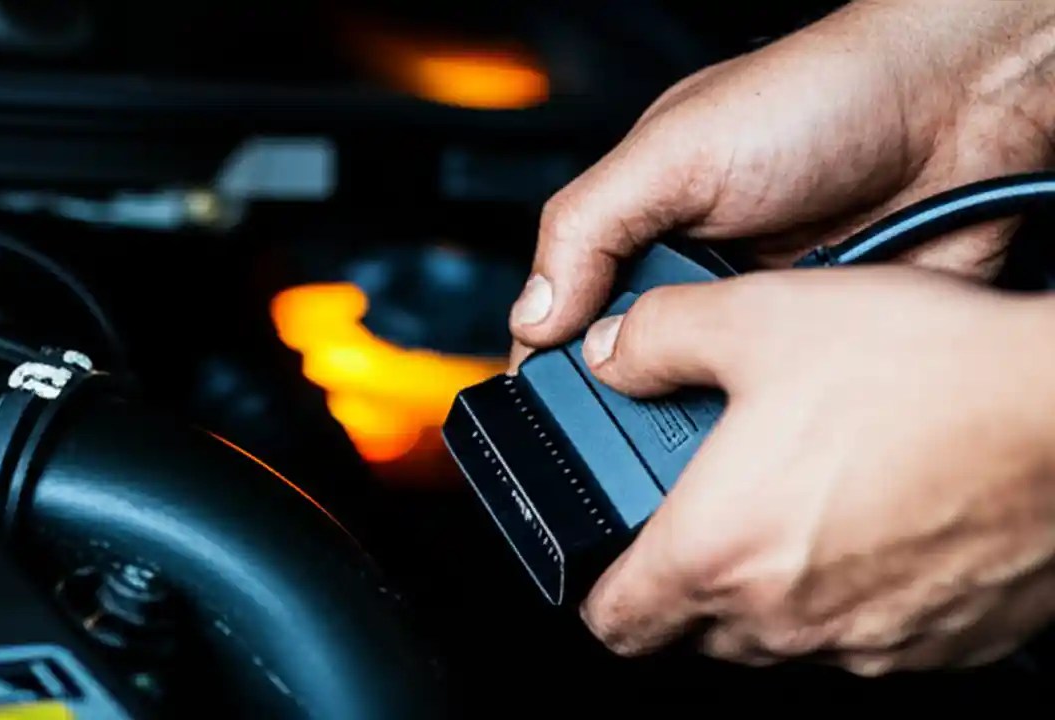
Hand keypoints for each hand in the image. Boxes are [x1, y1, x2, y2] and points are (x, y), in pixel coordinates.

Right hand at [509, 0, 1054, 369]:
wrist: (961, 102)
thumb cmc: (820, 97)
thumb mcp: (675, 151)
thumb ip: (588, 227)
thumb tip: (532, 317)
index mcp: (639, 230)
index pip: (568, 317)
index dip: (556, 366)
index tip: (558, 411)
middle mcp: (693, 279)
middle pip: (632, 371)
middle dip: (633, 398)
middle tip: (647, 407)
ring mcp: (759, 318)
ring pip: (705, 399)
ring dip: (708, 408)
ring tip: (721, 397)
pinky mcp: (820, 348)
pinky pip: (782, 403)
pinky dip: (778, 411)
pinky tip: (778, 401)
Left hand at [577, 266, 1054, 674]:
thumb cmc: (927, 374)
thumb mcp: (759, 317)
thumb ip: (658, 336)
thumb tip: (612, 351)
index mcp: (720, 551)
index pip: (615, 621)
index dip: (599, 585)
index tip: (611, 551)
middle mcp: (787, 618)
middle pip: (694, 628)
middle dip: (685, 570)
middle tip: (709, 497)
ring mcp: (867, 642)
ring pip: (779, 633)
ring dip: (770, 578)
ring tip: (799, 489)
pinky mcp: (936, 642)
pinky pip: (861, 633)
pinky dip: (848, 588)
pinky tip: (871, 512)